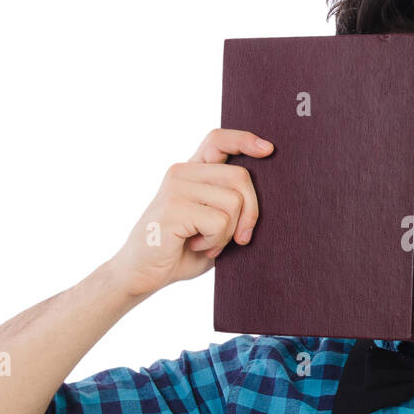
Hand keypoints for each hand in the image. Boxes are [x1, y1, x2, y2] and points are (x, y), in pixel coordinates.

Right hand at [107, 128, 272, 298]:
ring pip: (233, 202)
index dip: (245, 140)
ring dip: (228, 233)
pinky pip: (220, 222)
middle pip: (240, 176)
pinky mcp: (174, 207)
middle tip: (239, 238)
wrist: (142, 274)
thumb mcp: (213, 222)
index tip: (269, 150)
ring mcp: (176, 187)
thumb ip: (232, 203)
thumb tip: (271, 193)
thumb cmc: (182, 250)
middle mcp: (181, 172)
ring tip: (206, 242)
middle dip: (251, 213)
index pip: (218, 139)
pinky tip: (195, 246)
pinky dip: (216, 242)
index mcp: (191, 171)